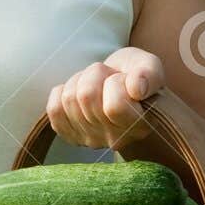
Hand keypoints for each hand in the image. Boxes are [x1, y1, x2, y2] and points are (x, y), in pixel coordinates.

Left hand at [44, 47, 166, 148]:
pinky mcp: (70, 134)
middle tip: (108, 76)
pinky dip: (62, 91)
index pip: (115, 107)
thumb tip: (136, 89)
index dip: (115, 83)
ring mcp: (91, 139)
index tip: (124, 79)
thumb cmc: (136, 74)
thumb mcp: (150, 66)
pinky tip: (78, 91)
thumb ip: (149, 74)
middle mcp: (115, 139)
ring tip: (96, 83)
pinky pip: (54, 109)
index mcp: (140, 125)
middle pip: (87, 97)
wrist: (121, 85)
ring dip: (80, 80)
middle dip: (95, 75)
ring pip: (69, 99)